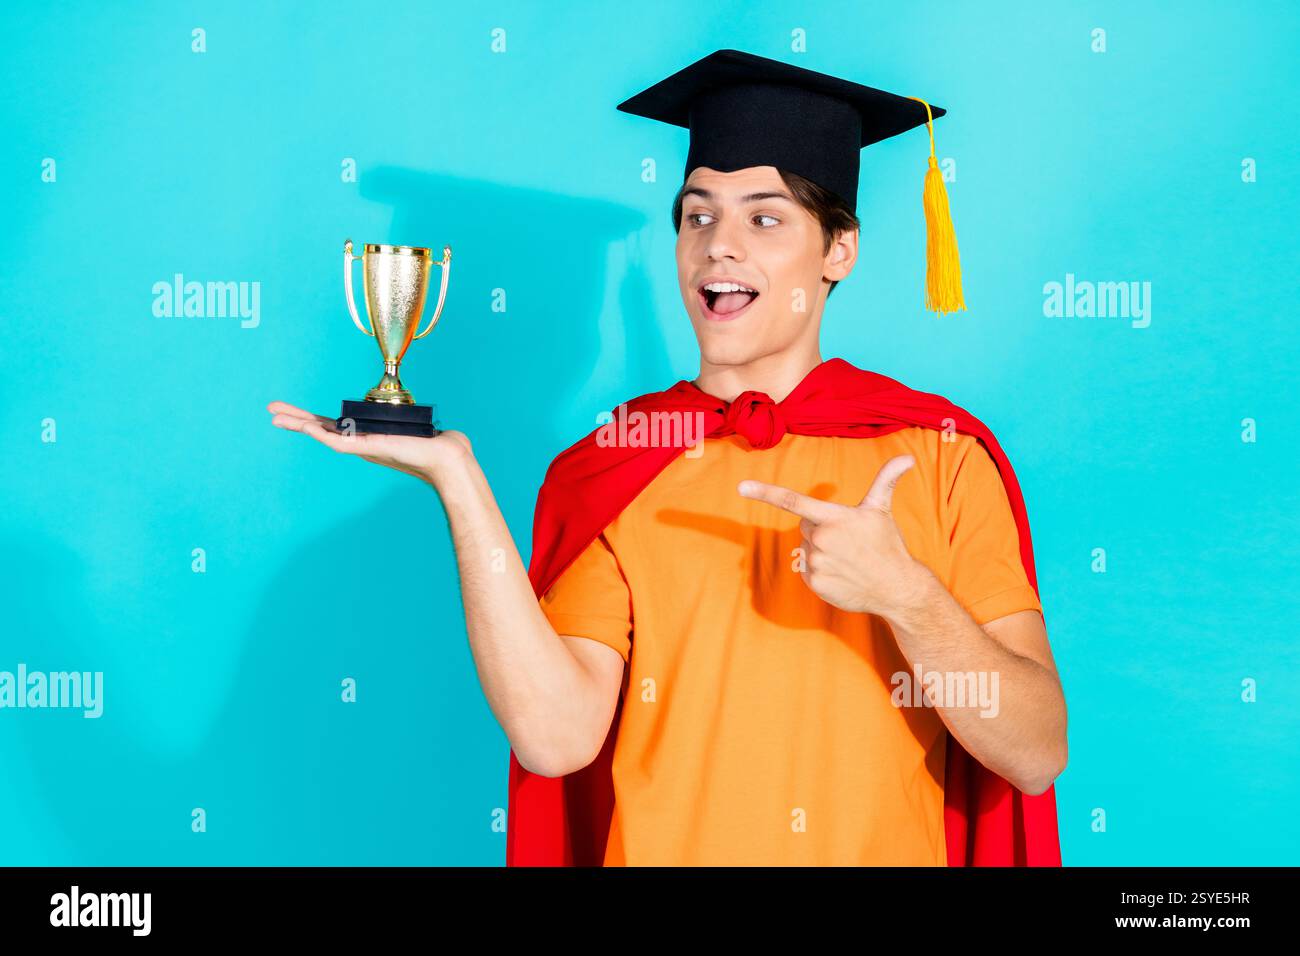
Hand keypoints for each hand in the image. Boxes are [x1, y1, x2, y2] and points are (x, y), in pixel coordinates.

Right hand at [267, 401, 472, 486]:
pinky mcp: (370, 449)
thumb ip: (407, 421)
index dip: (313, 419)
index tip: (294, 412)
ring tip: (276, 417)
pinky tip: (305, 426)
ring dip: (300, 424)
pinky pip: (339, 442)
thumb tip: (415, 415)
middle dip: (296, 420)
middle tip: (271, 411)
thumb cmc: (437, 444)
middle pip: (321, 430)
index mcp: (368, 438)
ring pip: (324, 436)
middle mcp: (361, 444)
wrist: (447, 458)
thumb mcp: (413, 426)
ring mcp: (363, 447)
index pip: (334, 426)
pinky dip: (321, 434)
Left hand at [737, 454, 929, 617]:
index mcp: (834, 518)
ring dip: (821, 550)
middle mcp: (821, 540)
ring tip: (847, 558)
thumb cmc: (888, 545)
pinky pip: (806, 568)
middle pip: (805, 526)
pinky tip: (841, 573)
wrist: (897, 588)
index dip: (765, 493)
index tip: (742, 487)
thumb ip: (887, 480)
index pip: (794, 502)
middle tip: (848, 540)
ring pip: (806, 547)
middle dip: (821, 529)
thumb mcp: (882, 510)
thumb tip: (908, 457)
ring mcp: (816, 563)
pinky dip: (820, 569)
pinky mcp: (814, 583)